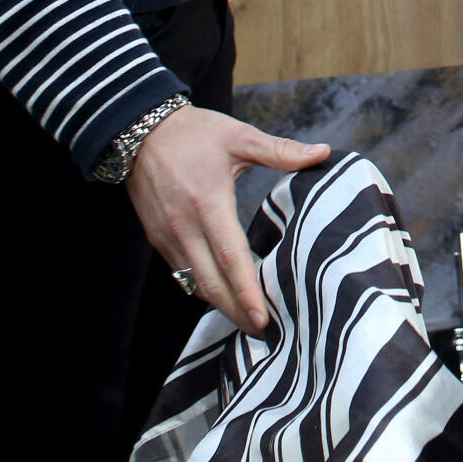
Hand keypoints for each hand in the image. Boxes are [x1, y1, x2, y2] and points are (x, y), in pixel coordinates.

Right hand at [126, 107, 326, 334]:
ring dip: (218, 304)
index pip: (230, 258)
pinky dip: (201, 288)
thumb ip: (280, 150)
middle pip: (210, 283)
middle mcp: (184, 226)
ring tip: (246, 320)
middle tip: (262, 332)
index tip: (264, 317)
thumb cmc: (195, 132)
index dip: (247, 291)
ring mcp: (167, 236)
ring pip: (193, 283)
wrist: (139, 129)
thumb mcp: (239, 136)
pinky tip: (220, 294)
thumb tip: (322, 152)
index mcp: (208, 203)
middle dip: (235, 312)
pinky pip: (180, 273)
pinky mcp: (157, 238)